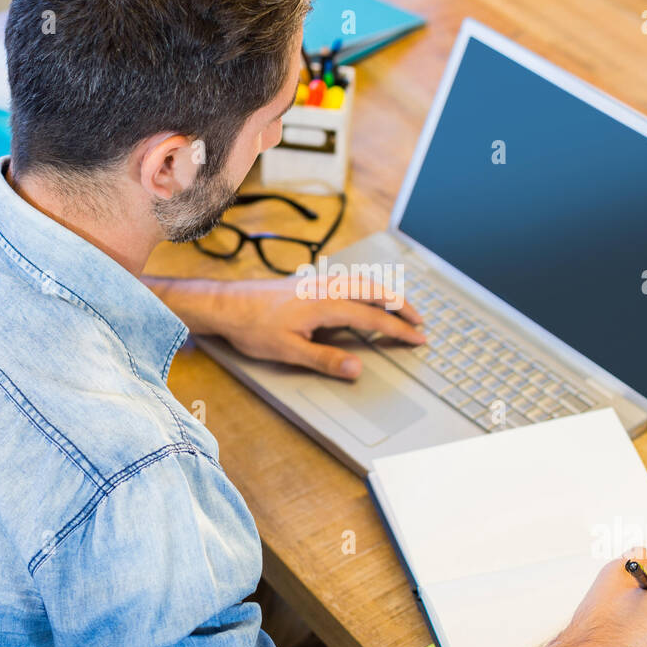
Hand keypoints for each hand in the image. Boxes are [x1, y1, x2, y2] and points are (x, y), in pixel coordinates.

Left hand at [156, 276, 425, 378]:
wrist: (227, 304)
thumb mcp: (289, 351)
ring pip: (363, 281)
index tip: (418, 339)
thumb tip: (357, 368)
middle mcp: (326, 287)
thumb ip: (326, 359)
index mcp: (326, 305)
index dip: (399, 329)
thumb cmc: (253, 327)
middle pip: (375, 292)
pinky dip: (368, 286)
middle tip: (420, 322)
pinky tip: (366, 294)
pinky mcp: (310, 280)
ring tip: (400, 308)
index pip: (374, 317)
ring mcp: (318, 281)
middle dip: (401, 306)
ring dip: (386, 293)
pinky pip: (349, 279)